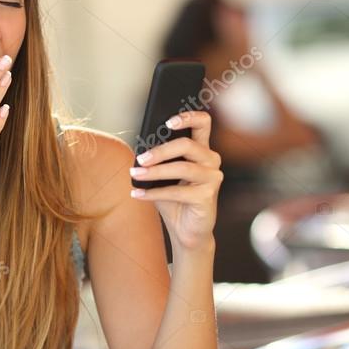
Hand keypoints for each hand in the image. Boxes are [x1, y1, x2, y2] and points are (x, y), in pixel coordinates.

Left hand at [129, 111, 221, 251]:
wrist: (185, 231)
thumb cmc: (174, 200)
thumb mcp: (163, 176)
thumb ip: (157, 160)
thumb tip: (139, 149)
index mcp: (202, 150)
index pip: (203, 123)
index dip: (188, 118)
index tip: (168, 123)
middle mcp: (211, 161)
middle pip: (188, 145)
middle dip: (161, 151)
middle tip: (141, 158)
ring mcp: (212, 178)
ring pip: (182, 168)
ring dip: (155, 172)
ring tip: (135, 175)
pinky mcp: (208, 196)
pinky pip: (177, 191)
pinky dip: (154, 193)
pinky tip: (138, 194)